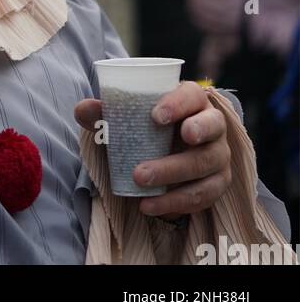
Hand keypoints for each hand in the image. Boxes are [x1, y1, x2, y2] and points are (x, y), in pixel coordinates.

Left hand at [75, 81, 231, 218]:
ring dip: (171, 179)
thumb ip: (105, 111)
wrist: (166, 149)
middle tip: (143, 168)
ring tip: (138, 184)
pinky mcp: (218, 181)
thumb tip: (82, 110)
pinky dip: (176, 203)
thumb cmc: (147, 125)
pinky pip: (204, 195)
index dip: (177, 104)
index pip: (192, 95)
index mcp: (192, 99)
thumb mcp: (126, 116)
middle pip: (207, 134)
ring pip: (205, 166)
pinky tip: (150, 206)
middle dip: (176, 152)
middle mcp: (213, 124)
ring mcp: (218, 154)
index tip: (154, 116)